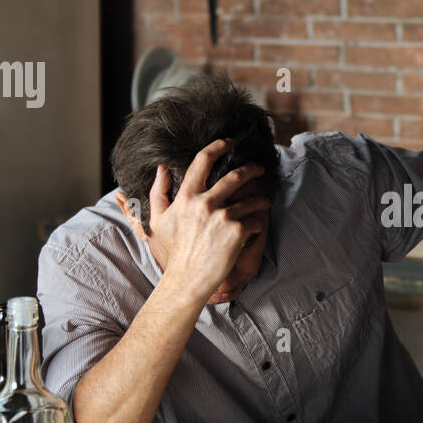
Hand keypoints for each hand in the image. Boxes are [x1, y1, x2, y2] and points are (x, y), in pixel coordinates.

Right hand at [147, 138, 270, 301]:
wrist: (187, 279)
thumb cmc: (174, 251)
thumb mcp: (158, 220)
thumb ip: (158, 192)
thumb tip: (162, 169)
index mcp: (186, 196)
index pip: (202, 161)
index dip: (217, 146)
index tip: (228, 142)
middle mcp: (205, 202)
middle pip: (236, 175)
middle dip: (252, 169)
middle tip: (259, 168)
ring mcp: (223, 216)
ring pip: (252, 199)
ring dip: (261, 200)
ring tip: (264, 203)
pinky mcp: (238, 231)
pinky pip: (256, 221)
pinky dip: (259, 224)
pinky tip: (256, 229)